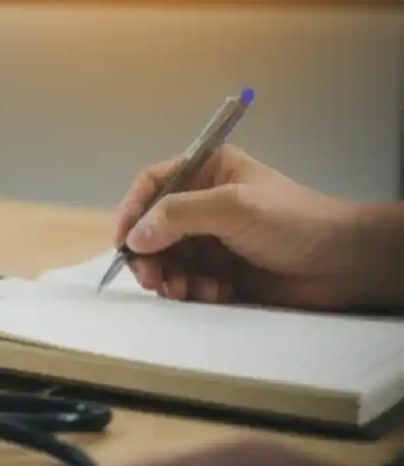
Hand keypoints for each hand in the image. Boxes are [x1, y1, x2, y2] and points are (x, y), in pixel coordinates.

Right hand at [111, 145, 403, 309]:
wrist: (344, 263)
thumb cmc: (293, 221)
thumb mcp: (232, 207)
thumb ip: (178, 216)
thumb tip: (134, 238)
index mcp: (208, 172)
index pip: (154, 184)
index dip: (131, 210)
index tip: (121, 241)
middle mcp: (205, 204)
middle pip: (153, 228)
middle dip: (148, 254)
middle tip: (150, 279)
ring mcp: (213, 240)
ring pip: (168, 259)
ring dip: (169, 277)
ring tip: (182, 290)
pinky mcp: (222, 272)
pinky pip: (189, 282)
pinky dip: (193, 291)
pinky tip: (214, 293)